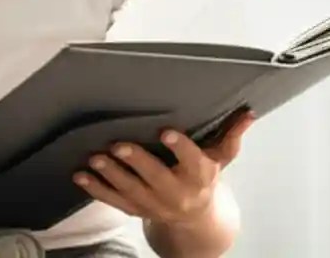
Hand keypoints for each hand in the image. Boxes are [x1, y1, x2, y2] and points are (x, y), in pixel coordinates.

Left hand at [73, 111, 255, 225]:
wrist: (196, 217)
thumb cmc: (204, 176)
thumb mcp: (220, 158)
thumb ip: (231, 135)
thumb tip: (248, 112)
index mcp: (199, 175)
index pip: (192, 160)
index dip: (180, 148)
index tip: (166, 132)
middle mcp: (177, 192)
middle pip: (156, 178)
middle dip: (137, 162)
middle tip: (118, 145)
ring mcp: (154, 204)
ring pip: (131, 191)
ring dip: (111, 174)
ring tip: (95, 158)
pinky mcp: (136, 209)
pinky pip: (114, 201)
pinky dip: (96, 189)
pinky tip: (81, 175)